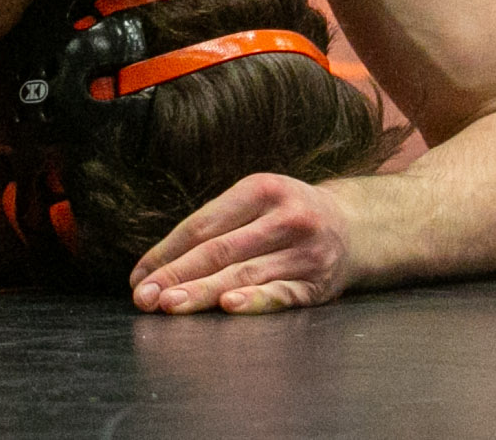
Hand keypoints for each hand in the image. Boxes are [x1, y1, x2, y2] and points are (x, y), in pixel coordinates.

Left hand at [130, 172, 352, 314]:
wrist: (356, 227)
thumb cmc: (287, 214)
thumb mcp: (257, 199)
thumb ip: (217, 223)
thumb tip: (160, 262)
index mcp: (261, 189)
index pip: (202, 224)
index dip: (167, 252)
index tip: (138, 276)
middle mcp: (286, 218)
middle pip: (220, 250)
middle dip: (177, 275)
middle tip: (145, 297)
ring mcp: (305, 252)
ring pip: (245, 274)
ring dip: (203, 292)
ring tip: (170, 305)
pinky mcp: (319, 284)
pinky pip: (282, 294)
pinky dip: (255, 301)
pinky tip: (229, 306)